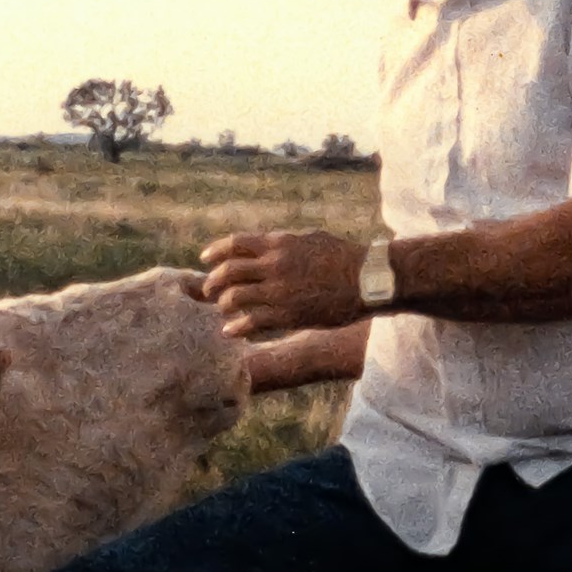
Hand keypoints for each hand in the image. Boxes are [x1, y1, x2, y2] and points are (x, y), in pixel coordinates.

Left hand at [198, 230, 365, 337]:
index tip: (205, 259)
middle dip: (212, 282)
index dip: (215, 251)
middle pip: (228, 272)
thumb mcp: (310, 239)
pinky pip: (251, 322)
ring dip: (223, 305)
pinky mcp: (287, 315)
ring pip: (234, 298)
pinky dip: (236, 327)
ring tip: (223, 310)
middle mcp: (274, 265)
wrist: (366, 280)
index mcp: (279, 244)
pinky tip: (231, 332)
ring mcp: (279, 291)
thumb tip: (265, 245)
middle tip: (207, 291)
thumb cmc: (343, 257)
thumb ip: (284, 243)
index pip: (235, 244)